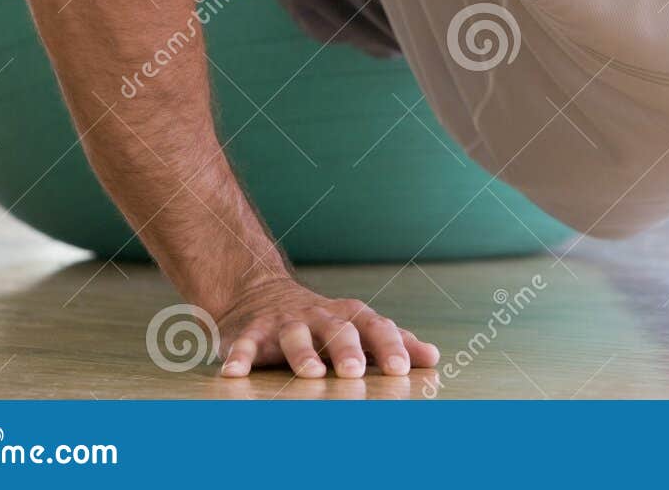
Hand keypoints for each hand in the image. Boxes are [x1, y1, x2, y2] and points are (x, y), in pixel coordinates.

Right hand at [214, 276, 439, 377]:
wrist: (264, 294)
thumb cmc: (323, 322)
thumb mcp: (359, 328)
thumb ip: (395, 343)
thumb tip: (434, 357)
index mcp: (351, 317)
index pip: (376, 329)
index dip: (390, 347)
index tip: (403, 369)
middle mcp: (321, 317)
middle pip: (338, 330)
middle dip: (347, 351)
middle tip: (355, 373)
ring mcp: (286, 322)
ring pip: (295, 334)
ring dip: (302, 353)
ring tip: (310, 374)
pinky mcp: (252, 331)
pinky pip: (247, 342)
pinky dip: (241, 356)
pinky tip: (235, 373)